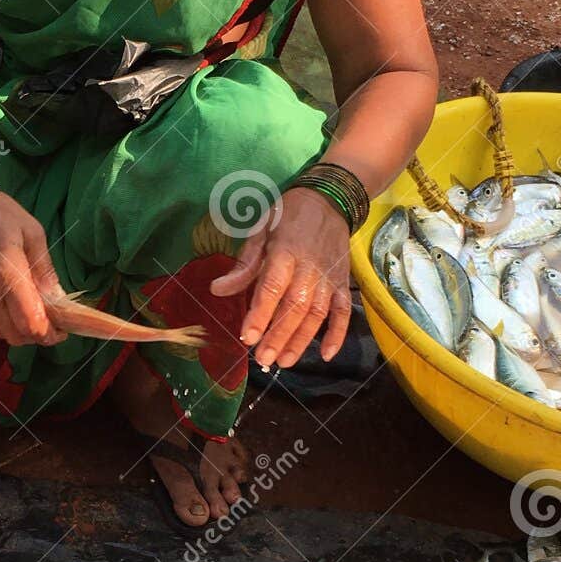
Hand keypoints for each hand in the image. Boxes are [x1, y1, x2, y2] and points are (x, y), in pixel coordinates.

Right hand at [0, 189, 66, 345]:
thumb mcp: (32, 232)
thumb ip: (45, 269)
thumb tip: (58, 299)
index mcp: (9, 273)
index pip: (30, 323)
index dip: (49, 334)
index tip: (62, 330)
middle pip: (17, 335)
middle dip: (38, 337)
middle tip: (51, 325)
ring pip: (2, 333)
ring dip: (21, 332)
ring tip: (33, 317)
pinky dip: (4, 324)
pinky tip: (13, 310)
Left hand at [210, 187, 352, 368]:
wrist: (329, 200)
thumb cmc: (287, 215)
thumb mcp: (260, 230)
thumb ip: (243, 264)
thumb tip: (217, 290)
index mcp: (285, 253)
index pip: (272, 288)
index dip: (260, 314)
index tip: (247, 337)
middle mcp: (309, 269)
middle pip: (295, 307)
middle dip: (279, 335)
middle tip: (263, 359)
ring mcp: (329, 278)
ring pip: (317, 314)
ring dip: (302, 340)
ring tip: (284, 361)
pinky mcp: (343, 283)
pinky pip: (344, 311)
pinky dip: (338, 333)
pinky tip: (327, 354)